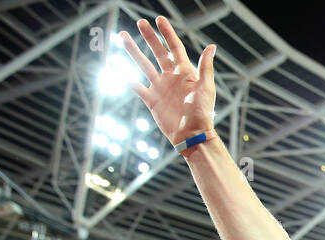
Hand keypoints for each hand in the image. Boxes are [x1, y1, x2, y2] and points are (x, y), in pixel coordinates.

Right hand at [119, 16, 216, 143]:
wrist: (191, 135)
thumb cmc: (202, 113)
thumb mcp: (205, 88)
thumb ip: (205, 67)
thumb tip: (211, 46)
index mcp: (185, 73)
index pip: (174, 48)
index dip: (167, 33)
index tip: (159, 19)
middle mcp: (171, 77)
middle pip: (158, 52)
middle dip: (149, 37)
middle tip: (140, 22)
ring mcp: (160, 87)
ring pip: (143, 64)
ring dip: (133, 51)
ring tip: (122, 36)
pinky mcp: (151, 99)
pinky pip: (134, 84)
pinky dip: (123, 74)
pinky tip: (113, 63)